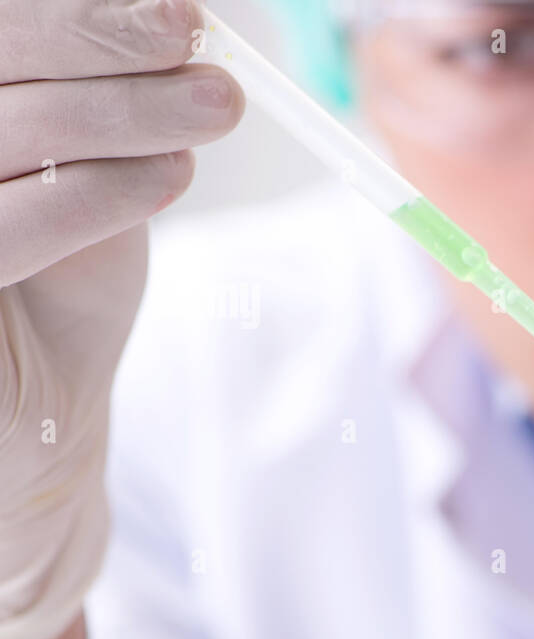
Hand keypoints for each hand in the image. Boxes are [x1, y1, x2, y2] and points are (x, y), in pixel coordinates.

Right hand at [0, 0, 242, 638]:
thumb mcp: (92, 168)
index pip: (6, 31)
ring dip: (122, 110)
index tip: (178, 13)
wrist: (42, 408)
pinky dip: (94, 193)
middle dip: (97, 37)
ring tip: (216, 105)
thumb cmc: (62, 276)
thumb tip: (167, 16)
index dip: (77, 15)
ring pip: (3, 131)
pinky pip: (4, 228)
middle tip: (190, 35)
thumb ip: (105, 96)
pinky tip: (170, 176)